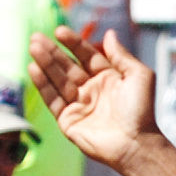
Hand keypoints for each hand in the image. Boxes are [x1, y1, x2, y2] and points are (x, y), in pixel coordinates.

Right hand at [28, 27, 158, 173]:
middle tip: (36, 37)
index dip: (73, 43)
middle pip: (67, 66)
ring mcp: (79, 105)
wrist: (136, 144)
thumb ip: (121, 55)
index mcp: (107, 78)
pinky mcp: (68, 120)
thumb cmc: (141, 111)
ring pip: (57, 80)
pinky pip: (52, 100)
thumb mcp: (138, 76)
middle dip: (52, 51)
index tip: (59, 32)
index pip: (86, 55)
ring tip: (33, 47)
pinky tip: (34, 68)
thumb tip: (109, 33)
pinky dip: (43, 85)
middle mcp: (91, 90)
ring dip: (45, 63)